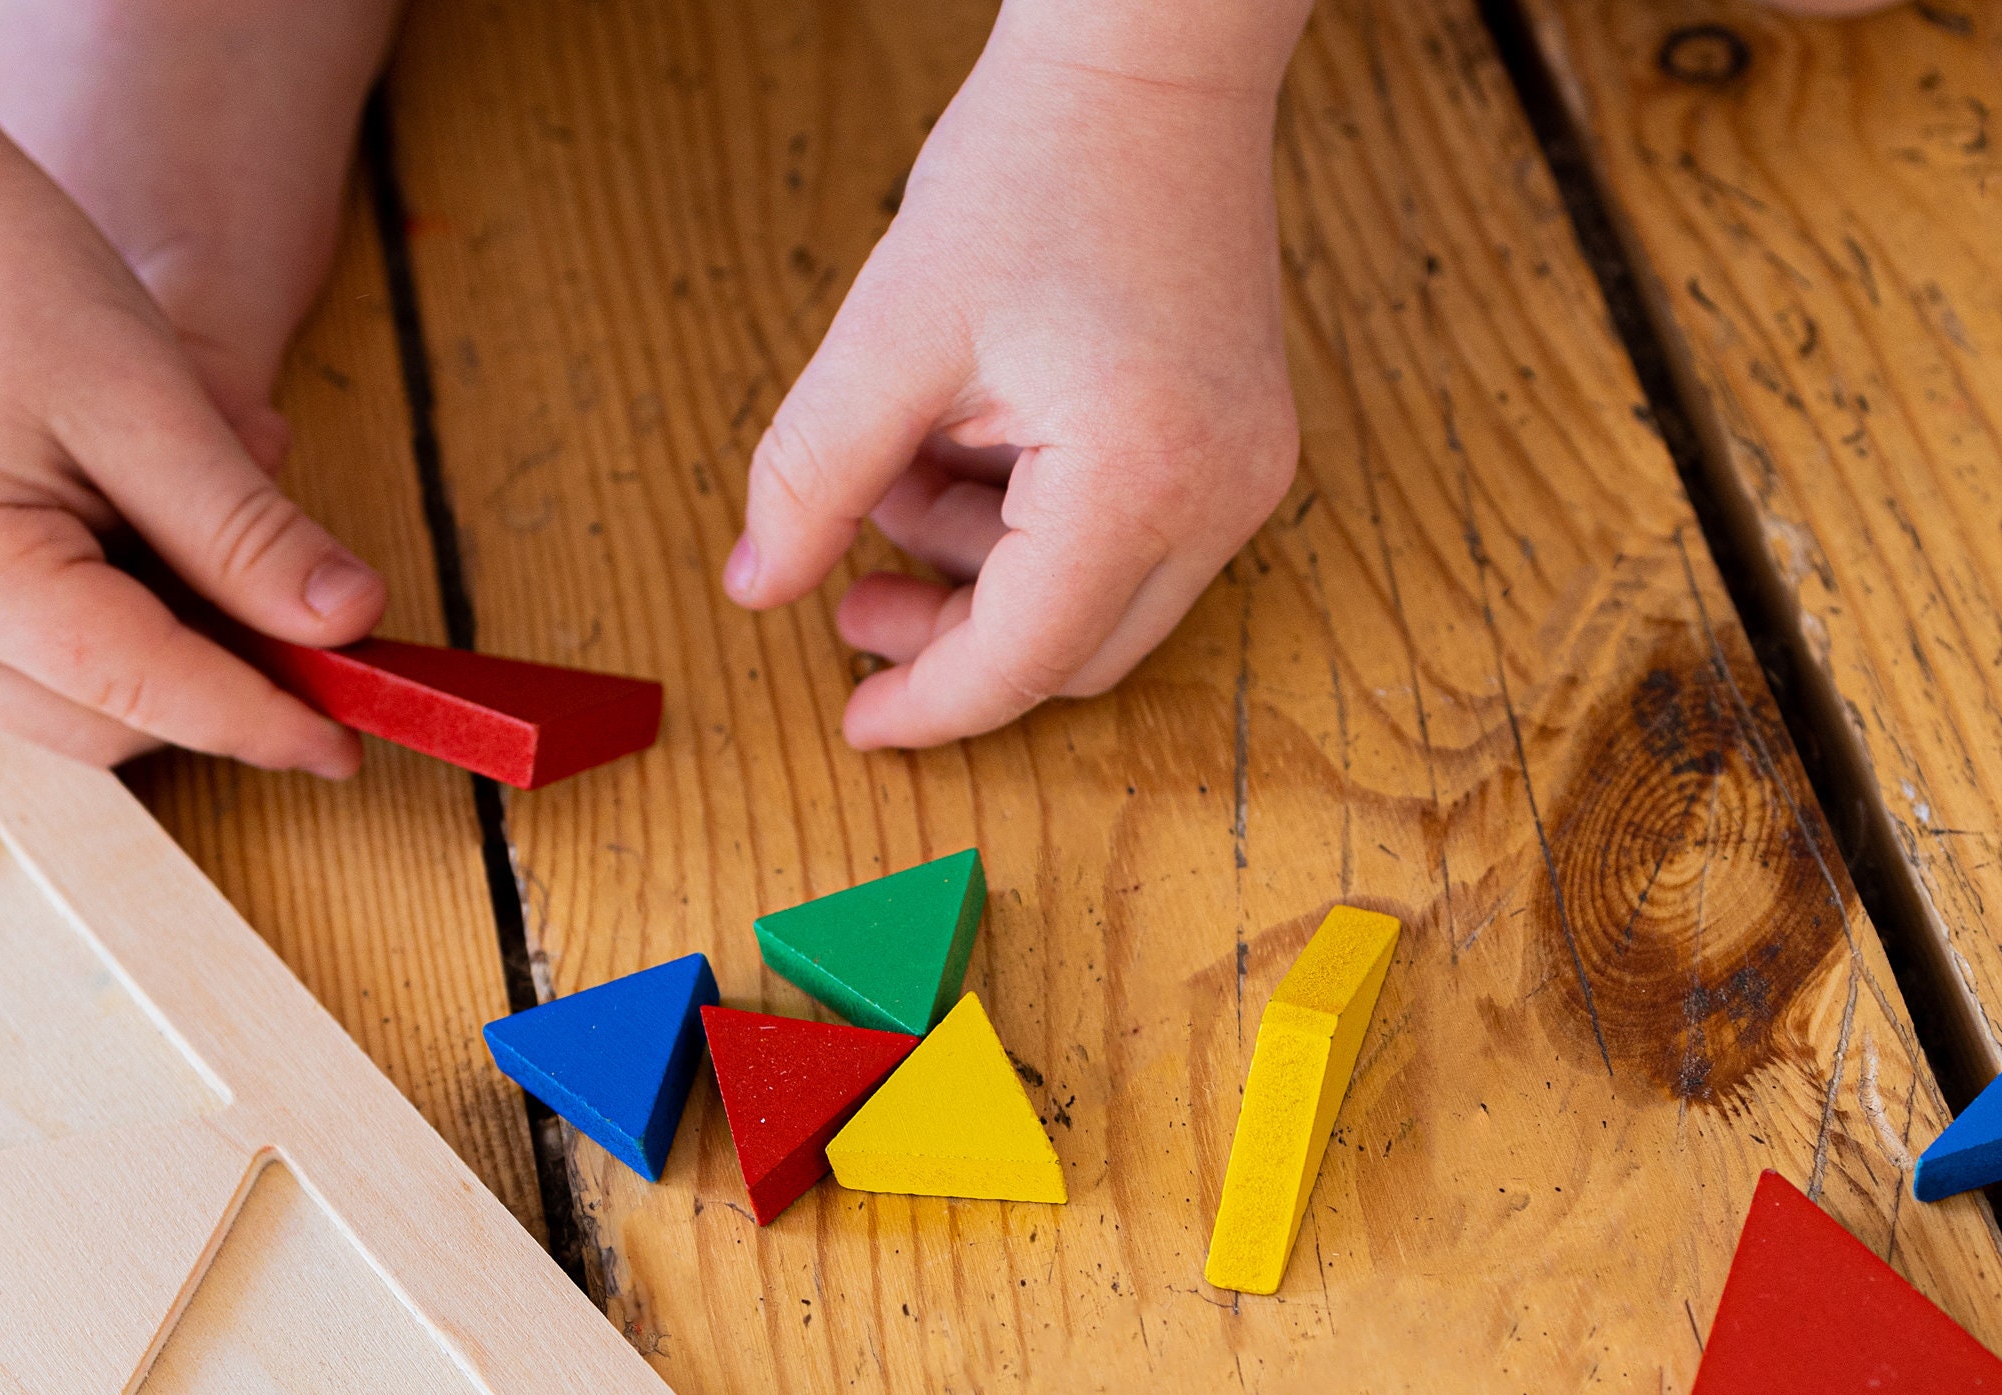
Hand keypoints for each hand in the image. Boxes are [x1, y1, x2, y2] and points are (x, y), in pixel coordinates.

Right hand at [0, 6, 379, 772]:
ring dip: (185, 632)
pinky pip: (62, 651)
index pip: (149, 697)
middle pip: (120, 724)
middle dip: (226, 676)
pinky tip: (155, 501)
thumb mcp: (148, 402)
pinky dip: (139, 603)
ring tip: (206, 481)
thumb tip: (346, 625)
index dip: (264, 724)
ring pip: (94, 699)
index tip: (351, 744)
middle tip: (311, 599)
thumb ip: (246, 532)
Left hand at [722, 4, 1307, 749]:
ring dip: (985, 572)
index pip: (1020, 660)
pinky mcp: (1240, 445)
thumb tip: (757, 589)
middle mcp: (1220, 499)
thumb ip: (812, 477)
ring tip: (904, 471)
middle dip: (953, 639)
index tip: (854, 722)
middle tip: (853, 596)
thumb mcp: (890, 334)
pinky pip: (1130, 541)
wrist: (1151, 57)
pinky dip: (1036, 525)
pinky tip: (970, 449)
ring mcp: (1244, 475)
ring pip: (1098, 604)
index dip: (925, 704)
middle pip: (1069, 655)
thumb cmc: (1036, 165)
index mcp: (1140, 481)